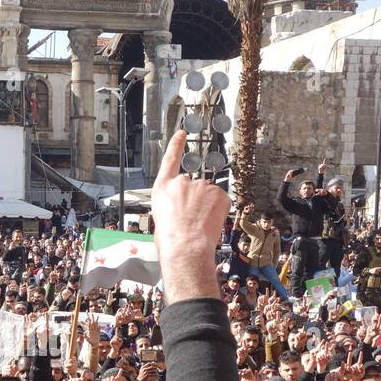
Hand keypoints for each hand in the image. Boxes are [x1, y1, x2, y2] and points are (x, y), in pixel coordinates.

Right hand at [150, 131, 229, 302]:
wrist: (185, 245)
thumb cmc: (170, 239)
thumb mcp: (160, 218)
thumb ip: (171, 205)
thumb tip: (182, 210)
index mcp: (163, 188)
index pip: (170, 160)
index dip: (176, 146)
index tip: (182, 134)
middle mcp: (181, 182)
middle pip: (193, 186)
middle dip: (195, 200)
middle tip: (192, 220)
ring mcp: (201, 186)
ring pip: (208, 195)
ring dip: (206, 207)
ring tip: (200, 224)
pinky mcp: (218, 193)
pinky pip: (221, 201)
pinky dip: (219, 211)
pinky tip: (210, 222)